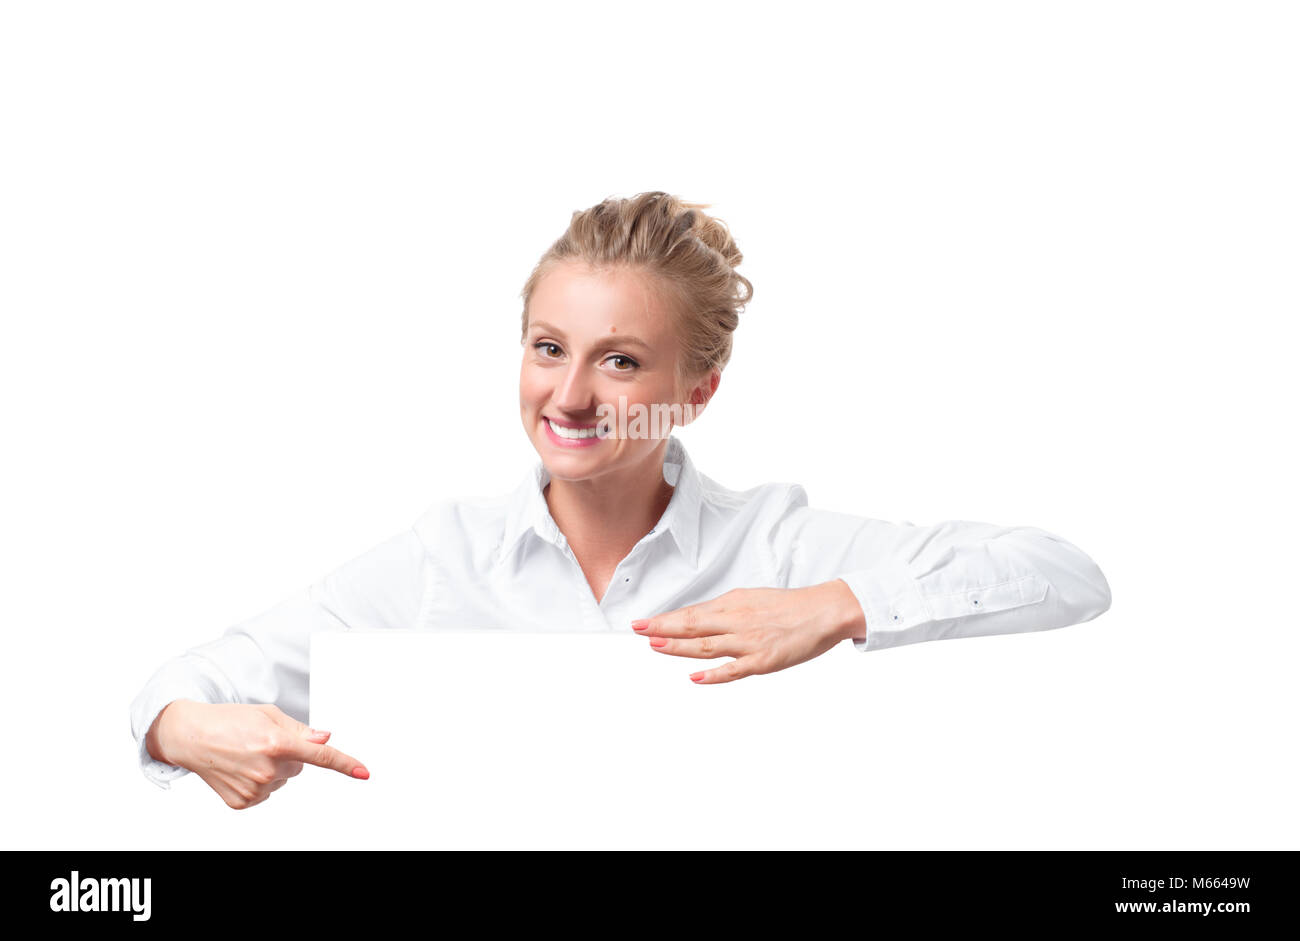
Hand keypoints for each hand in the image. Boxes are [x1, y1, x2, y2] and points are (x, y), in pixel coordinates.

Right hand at [146, 700, 368, 809]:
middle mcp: (267, 769)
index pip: (319, 755)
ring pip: (283, 780)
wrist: (190, 736)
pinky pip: (266, 793)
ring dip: (272, 768)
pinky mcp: (242, 803)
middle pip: (299, 766)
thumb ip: (300, 729)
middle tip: (262, 742)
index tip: (364, 772)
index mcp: (276, 742)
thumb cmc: (229, 720)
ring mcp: (254, 789)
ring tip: (246, 754)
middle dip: (288, 754)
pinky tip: (240, 769)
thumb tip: (324, 737)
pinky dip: (258, 782)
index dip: (344, 763)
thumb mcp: (267, 714)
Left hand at [631, 579, 866, 683]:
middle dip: (663, 629)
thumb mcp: (751, 600)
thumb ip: (724, 611)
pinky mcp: (764, 660)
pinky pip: (735, 669)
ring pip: (707, 646)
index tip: (643, 623)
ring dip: (679, 648)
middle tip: (638, 630)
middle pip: (693, 626)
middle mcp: (737, 621)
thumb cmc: (787, 606)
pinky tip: (695, 677)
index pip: (692, 613)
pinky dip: (714, 674)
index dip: (665, 619)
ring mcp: (750, 642)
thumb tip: (696, 619)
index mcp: (733, 605)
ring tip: (656, 647)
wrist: (823, 611)